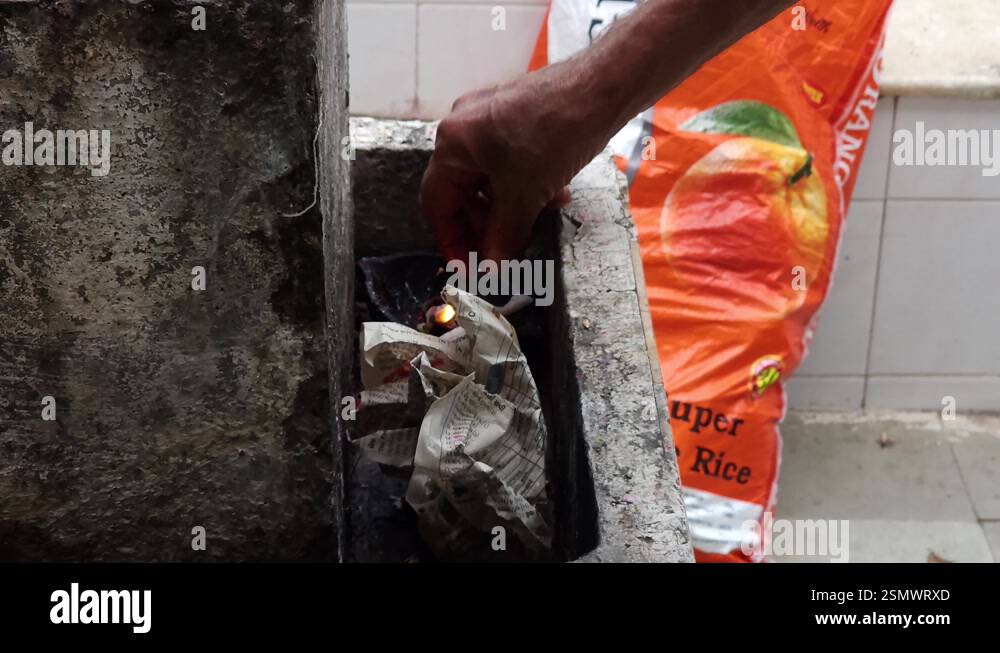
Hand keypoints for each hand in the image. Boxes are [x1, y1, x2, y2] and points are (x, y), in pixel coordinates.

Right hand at [420, 67, 600, 262]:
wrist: (603, 87)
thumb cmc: (555, 132)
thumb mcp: (525, 194)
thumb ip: (503, 237)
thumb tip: (490, 273)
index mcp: (453, 142)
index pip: (437, 203)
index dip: (451, 240)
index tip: (469, 268)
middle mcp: (465, 126)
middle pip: (462, 191)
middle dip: (485, 225)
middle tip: (503, 252)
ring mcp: (491, 118)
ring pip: (489, 179)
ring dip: (509, 208)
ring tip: (536, 223)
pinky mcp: (517, 116)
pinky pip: (510, 163)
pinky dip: (524, 186)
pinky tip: (552, 196)